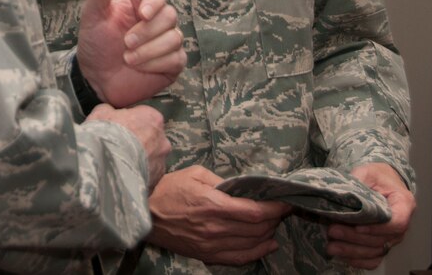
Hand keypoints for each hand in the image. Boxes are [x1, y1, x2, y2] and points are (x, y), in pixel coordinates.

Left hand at [77, 0, 185, 107]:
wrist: (95, 79)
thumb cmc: (95, 43)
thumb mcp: (93, 14)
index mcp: (141, 2)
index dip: (156, 0)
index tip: (143, 14)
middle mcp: (157, 19)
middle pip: (170, 14)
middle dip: (146, 31)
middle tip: (125, 43)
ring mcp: (167, 41)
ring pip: (175, 37)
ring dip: (149, 50)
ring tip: (128, 58)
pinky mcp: (172, 63)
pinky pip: (177, 58)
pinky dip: (156, 63)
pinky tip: (140, 68)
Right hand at [86, 103, 170, 186]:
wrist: (106, 166)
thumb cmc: (106, 134)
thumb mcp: (102, 112)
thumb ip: (110, 111)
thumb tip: (110, 113)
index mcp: (153, 118)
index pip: (145, 117)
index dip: (131, 123)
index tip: (119, 129)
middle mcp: (163, 140)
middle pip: (151, 140)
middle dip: (139, 143)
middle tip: (120, 148)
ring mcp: (161, 164)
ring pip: (150, 161)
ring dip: (139, 162)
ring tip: (120, 166)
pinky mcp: (155, 184)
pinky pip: (146, 178)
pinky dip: (137, 178)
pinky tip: (123, 178)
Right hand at [147, 166, 289, 265]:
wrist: (146, 212)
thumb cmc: (169, 188)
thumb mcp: (195, 173)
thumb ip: (221, 181)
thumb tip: (242, 187)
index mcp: (214, 205)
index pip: (255, 211)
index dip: (275, 207)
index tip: (286, 200)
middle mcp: (216, 228)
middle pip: (257, 228)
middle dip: (274, 218)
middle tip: (281, 207)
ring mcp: (212, 245)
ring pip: (252, 244)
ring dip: (268, 233)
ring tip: (274, 222)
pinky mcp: (207, 255)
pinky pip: (239, 258)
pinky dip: (257, 252)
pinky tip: (267, 244)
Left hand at [326, 163, 415, 268]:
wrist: (382, 181)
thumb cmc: (376, 176)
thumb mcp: (368, 172)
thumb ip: (359, 182)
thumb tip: (341, 194)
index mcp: (404, 204)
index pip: (397, 222)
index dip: (378, 228)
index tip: (357, 226)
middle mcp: (401, 225)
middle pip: (382, 239)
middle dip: (355, 238)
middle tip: (332, 231)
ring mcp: (392, 237)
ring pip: (376, 251)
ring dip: (352, 251)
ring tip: (331, 246)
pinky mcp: (382, 244)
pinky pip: (374, 259)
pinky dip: (358, 260)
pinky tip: (342, 256)